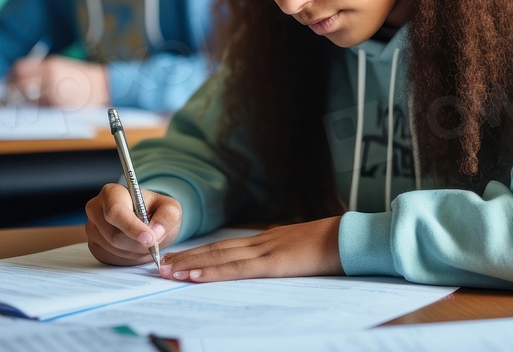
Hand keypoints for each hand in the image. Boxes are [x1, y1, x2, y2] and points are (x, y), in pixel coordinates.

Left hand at [7, 55, 109, 106]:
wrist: (102, 88)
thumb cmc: (81, 77)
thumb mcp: (61, 66)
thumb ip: (41, 69)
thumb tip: (18, 76)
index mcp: (50, 65)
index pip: (19, 68)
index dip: (11, 75)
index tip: (9, 80)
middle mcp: (50, 78)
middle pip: (19, 84)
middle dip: (11, 90)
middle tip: (10, 94)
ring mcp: (54, 93)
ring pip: (25, 98)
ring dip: (20, 100)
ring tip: (21, 101)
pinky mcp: (57, 106)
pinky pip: (36, 107)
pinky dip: (32, 107)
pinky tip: (34, 106)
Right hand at [86, 183, 181, 265]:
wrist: (147, 222)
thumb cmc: (155, 211)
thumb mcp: (170, 209)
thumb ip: (167, 217)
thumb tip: (155, 232)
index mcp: (112, 193)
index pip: (116, 212)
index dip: (132, 227)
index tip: (150, 239)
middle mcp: (96, 209)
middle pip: (114, 235)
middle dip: (139, 244)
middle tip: (154, 241)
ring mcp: (92, 228)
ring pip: (114, 249)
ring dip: (135, 251)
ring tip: (144, 241)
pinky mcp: (94, 245)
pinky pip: (111, 258)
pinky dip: (128, 258)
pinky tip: (135, 247)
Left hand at [158, 217, 342, 282]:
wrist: (352, 238)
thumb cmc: (335, 247)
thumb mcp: (305, 252)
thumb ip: (287, 257)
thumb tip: (276, 266)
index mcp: (270, 240)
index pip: (228, 246)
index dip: (202, 252)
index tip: (180, 258)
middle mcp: (262, 242)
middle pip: (216, 248)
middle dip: (186, 257)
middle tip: (159, 264)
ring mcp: (266, 251)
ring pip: (219, 256)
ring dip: (190, 264)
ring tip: (166, 271)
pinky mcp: (273, 264)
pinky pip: (235, 269)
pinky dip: (211, 271)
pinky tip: (193, 275)